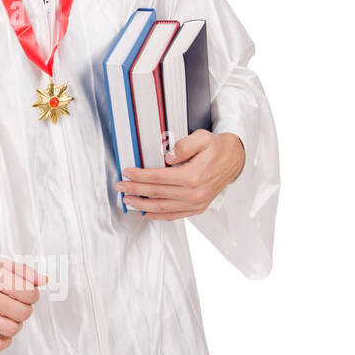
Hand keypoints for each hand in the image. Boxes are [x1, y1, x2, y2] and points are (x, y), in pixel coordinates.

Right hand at [0, 256, 47, 352]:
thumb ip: (22, 271)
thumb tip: (43, 281)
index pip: (29, 293)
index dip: (32, 294)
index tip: (25, 293)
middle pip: (23, 313)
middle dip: (24, 309)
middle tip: (15, 304)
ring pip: (12, 330)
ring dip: (14, 324)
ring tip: (5, 315)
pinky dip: (4, 341)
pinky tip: (0, 330)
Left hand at [114, 129, 244, 220]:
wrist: (234, 160)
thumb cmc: (216, 149)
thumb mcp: (201, 138)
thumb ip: (183, 146)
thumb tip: (168, 156)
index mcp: (193, 176)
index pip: (158, 177)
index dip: (139, 176)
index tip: (126, 173)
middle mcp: (194, 193)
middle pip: (156, 193)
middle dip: (134, 190)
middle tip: (120, 187)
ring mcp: (196, 203)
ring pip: (162, 208)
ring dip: (141, 205)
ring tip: (127, 200)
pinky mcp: (197, 208)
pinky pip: (173, 215)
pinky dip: (157, 215)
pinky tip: (144, 212)